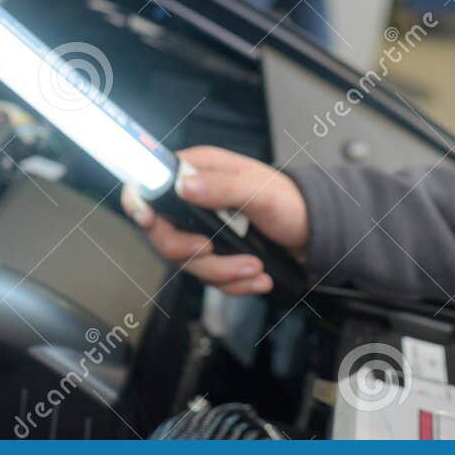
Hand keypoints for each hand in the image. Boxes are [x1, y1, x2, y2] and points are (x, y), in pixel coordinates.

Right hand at [121, 145, 308, 295]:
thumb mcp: (258, 189)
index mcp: (198, 171)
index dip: (141, 203)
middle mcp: (195, 200)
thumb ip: (221, 186)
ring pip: (188, 262)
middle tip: (211, 250)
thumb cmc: (290, 200)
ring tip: (254, 267)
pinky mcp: (216, 253)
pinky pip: (210, 278)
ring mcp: (204, 229)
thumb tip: (184, 185)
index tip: (147, 219)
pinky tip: (256, 278)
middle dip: (190, 251)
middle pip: (164, 234)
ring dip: (222, 272)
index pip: (152, 184)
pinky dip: (234, 283)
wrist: (313, 231)